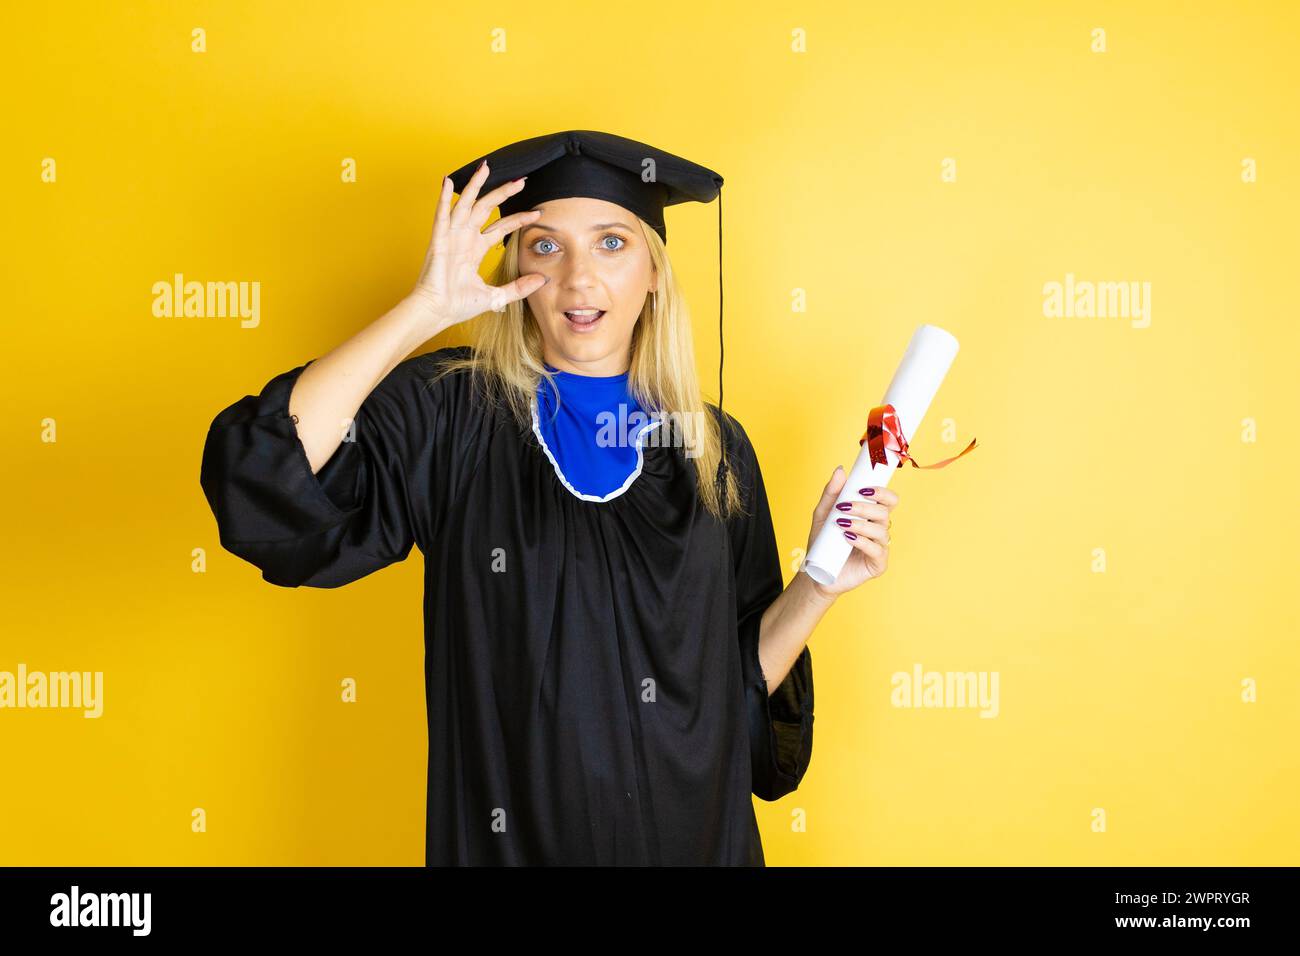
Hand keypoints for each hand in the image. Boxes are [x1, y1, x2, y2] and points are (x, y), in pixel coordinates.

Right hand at [410, 160, 547, 327]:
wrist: (437, 312)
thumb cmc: (458, 305)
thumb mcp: (496, 297)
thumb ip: (518, 288)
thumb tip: (541, 280)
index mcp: (475, 249)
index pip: (500, 228)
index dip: (517, 218)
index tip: (536, 213)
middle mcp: (464, 239)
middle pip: (485, 208)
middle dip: (502, 193)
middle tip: (520, 181)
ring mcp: (451, 237)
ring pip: (465, 204)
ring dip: (476, 185)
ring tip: (486, 167)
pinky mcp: (438, 240)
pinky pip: (442, 215)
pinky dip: (444, 198)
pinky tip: (449, 181)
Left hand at [803, 465, 899, 599]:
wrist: (815, 571)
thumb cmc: (822, 542)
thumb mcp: (823, 514)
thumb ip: (831, 493)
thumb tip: (840, 470)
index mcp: (871, 516)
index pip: (888, 500)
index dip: (882, 492)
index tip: (862, 489)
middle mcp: (878, 530)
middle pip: (885, 512)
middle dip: (865, 507)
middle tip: (845, 507)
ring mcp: (879, 547)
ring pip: (881, 530)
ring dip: (860, 524)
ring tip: (841, 524)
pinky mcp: (877, 564)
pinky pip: (877, 550)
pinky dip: (862, 542)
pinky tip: (848, 538)